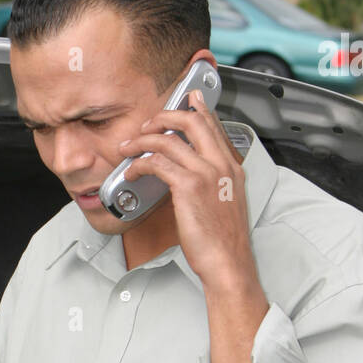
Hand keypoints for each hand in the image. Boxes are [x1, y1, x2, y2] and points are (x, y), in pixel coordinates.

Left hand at [117, 90, 260, 293]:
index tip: (189, 98)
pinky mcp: (188, 187)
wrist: (228, 264)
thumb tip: (194, 181)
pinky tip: (132, 171)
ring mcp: (206, 174)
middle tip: (149, 125)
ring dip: (143, 140)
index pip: (214, 127)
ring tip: (129, 148)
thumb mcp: (226, 207)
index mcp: (233, 169)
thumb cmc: (224, 245)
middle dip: (166, 116)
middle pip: (193, 121)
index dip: (199, 109)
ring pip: (169, 139)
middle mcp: (221, 165)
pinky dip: (140, 163)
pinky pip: (157, 163)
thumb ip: (215, 186)